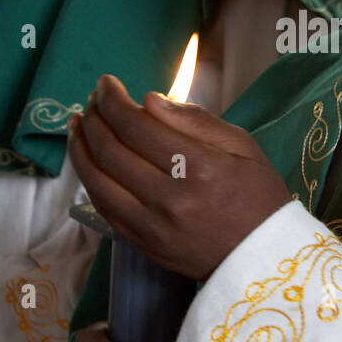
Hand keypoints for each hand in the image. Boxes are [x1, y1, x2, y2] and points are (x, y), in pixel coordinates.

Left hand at [67, 75, 290, 280]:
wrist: (263, 258)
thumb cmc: (258, 196)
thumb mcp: (243, 147)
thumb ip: (196, 121)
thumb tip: (149, 100)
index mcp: (199, 168)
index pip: (138, 126)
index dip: (114, 100)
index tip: (106, 83)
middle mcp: (169, 198)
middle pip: (112, 150)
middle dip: (95, 117)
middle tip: (93, 99)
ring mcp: (151, 226)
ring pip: (98, 181)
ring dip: (80, 148)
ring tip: (79, 125)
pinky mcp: (142, 245)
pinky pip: (103, 208)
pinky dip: (90, 180)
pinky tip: (88, 160)